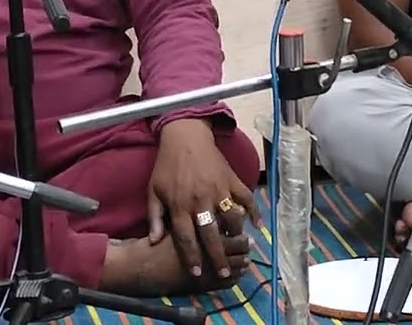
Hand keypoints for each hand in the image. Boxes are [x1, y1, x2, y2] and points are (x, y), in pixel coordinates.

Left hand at [147, 119, 259, 279]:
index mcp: (180, 205)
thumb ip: (155, 217)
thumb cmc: (167, 166)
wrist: (185, 136)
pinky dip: (253, 211)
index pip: (186, 237)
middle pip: (211, 233)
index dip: (191, 257)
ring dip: (235, 234)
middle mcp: (200, 200)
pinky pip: (246, 198)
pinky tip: (258, 225)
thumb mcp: (154, 191)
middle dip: (217, 256)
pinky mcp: (232, 179)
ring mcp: (219, 189)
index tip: (196, 273)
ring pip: (231, 217)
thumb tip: (155, 242)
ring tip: (238, 248)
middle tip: (224, 274)